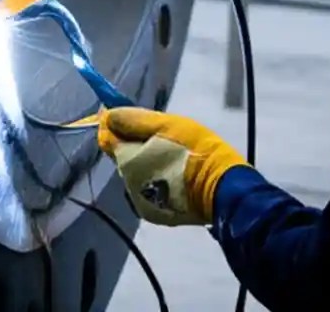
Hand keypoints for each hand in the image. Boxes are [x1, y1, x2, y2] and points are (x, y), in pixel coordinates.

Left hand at [91, 107, 246, 226]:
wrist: (224, 191)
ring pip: (136, 173)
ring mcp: (141, 202)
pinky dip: (156, 180)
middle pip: (123, 156)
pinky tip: (175, 175)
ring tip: (173, 156)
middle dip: (134, 144)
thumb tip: (107, 115)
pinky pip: (148, 190)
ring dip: (146, 162)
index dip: (111, 124)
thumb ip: (133, 120)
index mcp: (127, 161)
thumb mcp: (167, 125)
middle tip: (161, 136)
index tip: (125, 115)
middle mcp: (127, 184)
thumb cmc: (196, 152)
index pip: (105, 138)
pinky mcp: (155, 214)